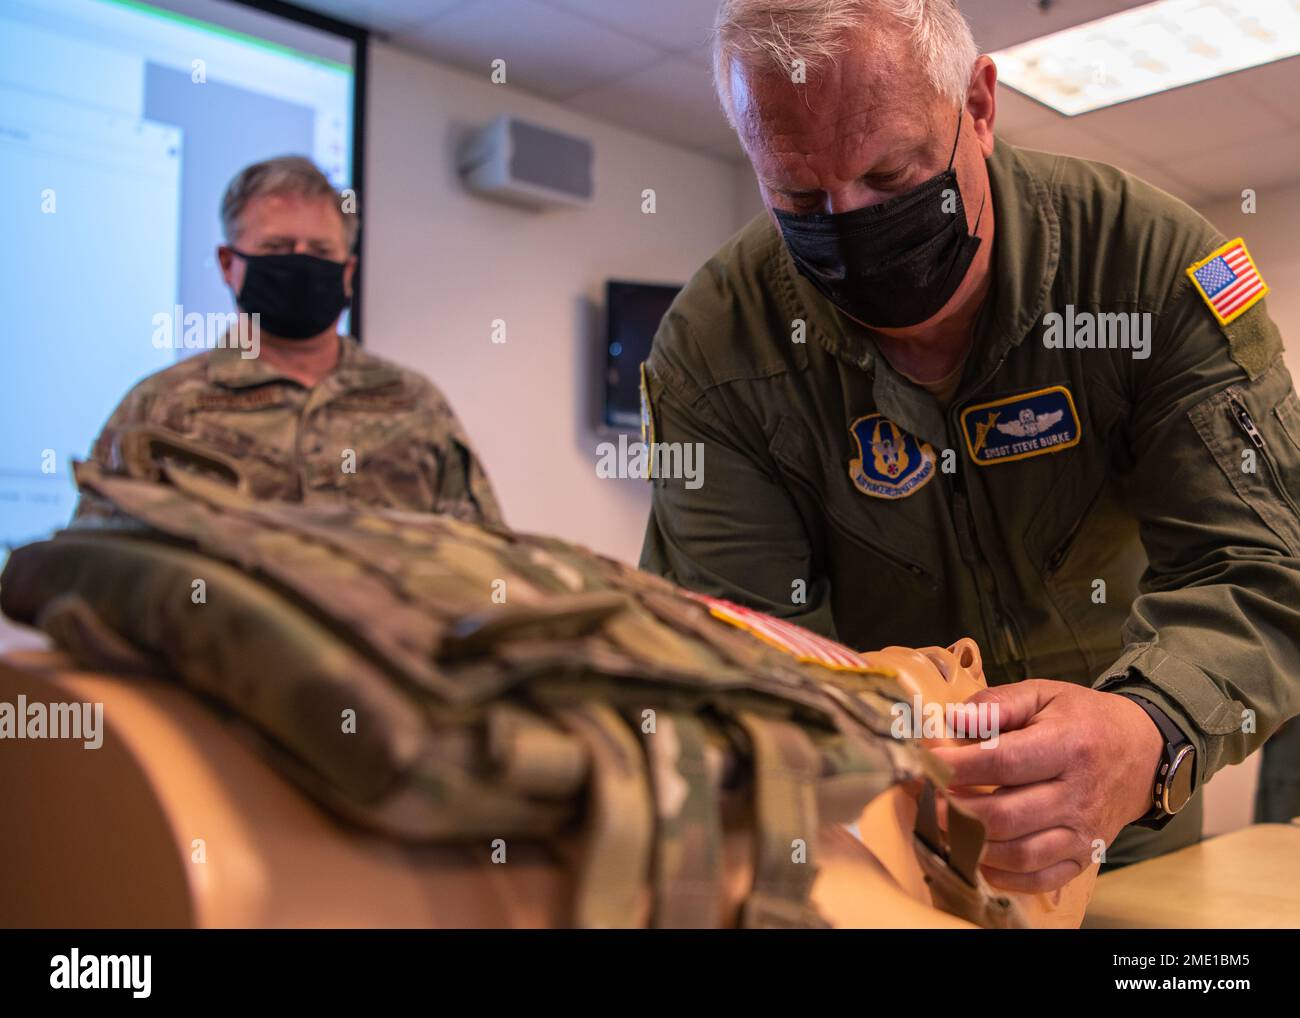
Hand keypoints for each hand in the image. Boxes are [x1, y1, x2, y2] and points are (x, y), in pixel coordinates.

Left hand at [929, 680, 1163, 892]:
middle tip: (927, 800)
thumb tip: (953, 720)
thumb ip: (998, 703)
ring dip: (974, 845)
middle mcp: (1078, 793)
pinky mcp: (1085, 855)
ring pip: (1020, 853)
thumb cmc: (1083, 719)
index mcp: (1068, 745)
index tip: (927, 762)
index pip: (1005, 761)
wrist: (1143, 751)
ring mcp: (1083, 830)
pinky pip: (1041, 878)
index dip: (960, 765)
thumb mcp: (1045, 694)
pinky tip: (979, 857)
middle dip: (957, 811)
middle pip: (1006, 814)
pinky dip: (1005, 876)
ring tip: (946, 826)